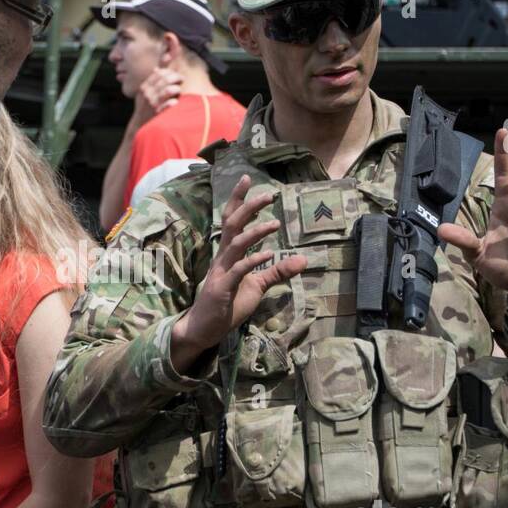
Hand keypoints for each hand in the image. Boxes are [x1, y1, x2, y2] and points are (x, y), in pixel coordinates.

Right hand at [132, 68, 182, 124]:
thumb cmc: (145, 105)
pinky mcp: (158, 113)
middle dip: (176, 77)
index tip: (176, 74)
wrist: (140, 125)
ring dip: (176, 88)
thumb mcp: (146, 90)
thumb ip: (155, 76)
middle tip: (182, 79)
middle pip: (165, 80)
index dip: (170, 71)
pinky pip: (168, 105)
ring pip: (168, 90)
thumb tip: (163, 60)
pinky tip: (176, 102)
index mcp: (144, 87)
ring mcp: (152, 104)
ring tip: (178, 90)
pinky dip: (174, 102)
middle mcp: (147, 94)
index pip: (159, 73)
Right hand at [171, 175, 306, 370]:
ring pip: (236, 244)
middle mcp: (222, 257)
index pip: (231, 220)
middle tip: (268, 194)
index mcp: (228, 253)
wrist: (204, 328)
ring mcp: (221, 272)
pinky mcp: (222, 288)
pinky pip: (238, 270)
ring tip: (275, 224)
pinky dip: (254, 261)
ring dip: (255, 232)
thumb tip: (302, 259)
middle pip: (232, 225)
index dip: (238, 199)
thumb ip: (277, 272)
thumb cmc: (227, 304)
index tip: (247, 179)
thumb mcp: (256, 286)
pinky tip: (269, 254)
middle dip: (248, 207)